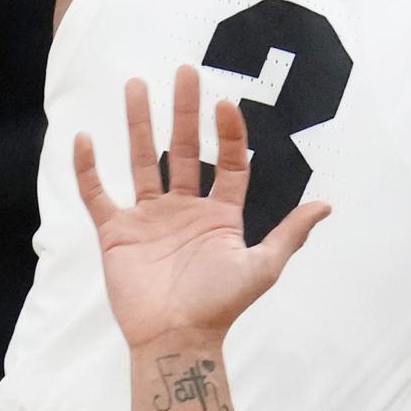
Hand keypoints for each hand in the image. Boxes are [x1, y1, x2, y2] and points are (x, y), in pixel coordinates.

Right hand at [71, 64, 329, 347]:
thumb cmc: (220, 306)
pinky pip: (99, 194)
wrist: (177, 338)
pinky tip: (84, 139)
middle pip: (185, 149)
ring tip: (136, 85)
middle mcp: (184, 209)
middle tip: (184, 71)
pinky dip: (89, 169)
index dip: (228, 133)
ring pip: (142, 160)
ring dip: (139, 124)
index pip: (227, 163)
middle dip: (184, 111)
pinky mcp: (117, 233)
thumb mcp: (262, 267)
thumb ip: (289, 234)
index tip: (226, 103)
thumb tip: (326, 205)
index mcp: (220, 215)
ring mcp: (149, 218)